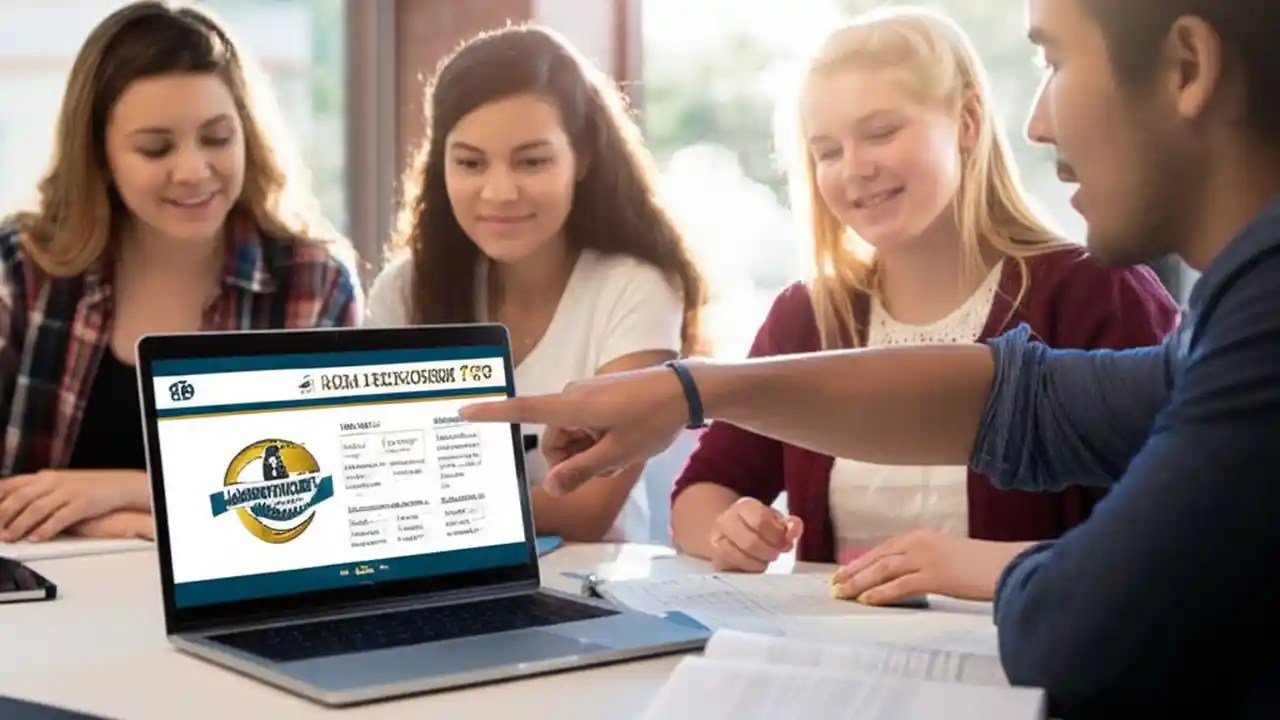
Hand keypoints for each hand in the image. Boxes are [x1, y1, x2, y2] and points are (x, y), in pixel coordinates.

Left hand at [0, 470, 146, 541]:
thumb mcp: (57, 485)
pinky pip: (60, 517)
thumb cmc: (86, 488)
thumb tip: (10, 509)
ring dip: (20, 525)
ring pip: (37, 508)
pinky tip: (36, 538)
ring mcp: (69, 492)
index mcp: (44, 476)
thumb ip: (35, 493)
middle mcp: (54, 481)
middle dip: (4, 515)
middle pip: (21, 497)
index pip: (11, 484)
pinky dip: (45, 529)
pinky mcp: (82, 504)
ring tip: (10, 537)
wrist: (117, 486)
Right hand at [460, 365, 689, 494]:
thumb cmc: (652, 420)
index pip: (523, 410)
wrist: (685, 391)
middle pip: (552, 440)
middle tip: (608, 463)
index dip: (493, 413)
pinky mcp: (596, 396)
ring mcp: (584, 395)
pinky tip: (621, 442)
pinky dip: (596, 440)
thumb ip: (580, 472)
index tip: (464, 410)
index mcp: (572, 407)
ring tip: (620, 452)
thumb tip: (550, 487)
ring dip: (588, 451)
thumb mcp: (617, 455)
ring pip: (569, 436)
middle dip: (573, 458)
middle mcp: (572, 396)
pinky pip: (583, 425)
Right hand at [709, 498, 802, 571]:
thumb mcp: (774, 520)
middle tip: (776, 554)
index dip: (776, 535)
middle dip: (769, 551)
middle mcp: (725, 522)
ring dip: (758, 562)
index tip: (784, 542)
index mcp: (743, 507)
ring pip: (739, 557)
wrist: (728, 532)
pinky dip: (748, 571)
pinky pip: (733, 570)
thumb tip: (795, 528)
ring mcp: (716, 542)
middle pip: (750, 542)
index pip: (760, 521)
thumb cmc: (756, 527)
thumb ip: (789, 525)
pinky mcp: (716, 561)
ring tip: (765, 560)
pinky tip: (754, 567)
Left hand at [830, 529, 1029, 604]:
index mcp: (920, 536)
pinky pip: (900, 585)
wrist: (1005, 565)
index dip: (861, 562)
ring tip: (842, 593)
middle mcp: (919, 543)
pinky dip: (881, 593)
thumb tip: (903, 576)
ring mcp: (926, 558)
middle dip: (853, 572)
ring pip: (883, 570)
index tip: (843, 572)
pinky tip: (866, 600)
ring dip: (859, 582)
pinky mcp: (935, 576)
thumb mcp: (945, 555)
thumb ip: (923, 561)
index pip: (883, 549)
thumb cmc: (979, 564)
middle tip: (834, 584)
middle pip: (878, 558)